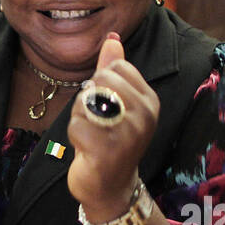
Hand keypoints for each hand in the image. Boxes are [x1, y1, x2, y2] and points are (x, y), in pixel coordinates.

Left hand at [67, 32, 160, 221]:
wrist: (110, 187)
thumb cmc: (110, 140)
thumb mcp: (116, 102)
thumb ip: (113, 69)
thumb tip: (113, 37)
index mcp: (149, 100)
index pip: (116, 67)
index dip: (101, 84)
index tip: (108, 108)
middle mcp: (144, 115)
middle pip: (100, 80)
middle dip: (88, 101)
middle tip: (97, 124)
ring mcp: (128, 133)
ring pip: (86, 101)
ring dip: (80, 118)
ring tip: (93, 136)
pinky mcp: (108, 150)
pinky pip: (76, 124)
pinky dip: (75, 136)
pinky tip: (87, 150)